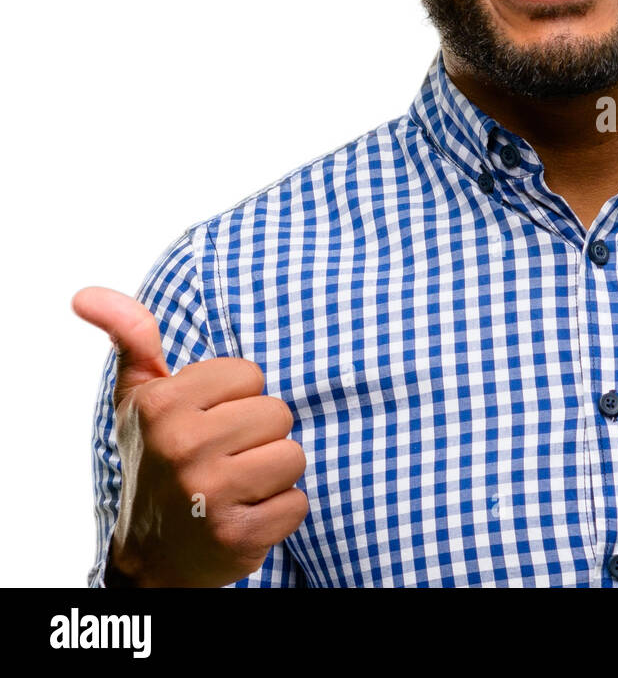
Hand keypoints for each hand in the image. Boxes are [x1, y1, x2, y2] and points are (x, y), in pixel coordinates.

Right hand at [74, 287, 308, 586]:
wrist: (152, 555)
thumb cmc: (157, 460)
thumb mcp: (138, 399)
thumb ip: (131, 340)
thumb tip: (88, 295)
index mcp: (161, 405)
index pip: (251, 375)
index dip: (237, 398)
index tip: (208, 420)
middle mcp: (181, 447)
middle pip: (278, 414)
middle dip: (259, 436)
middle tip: (223, 458)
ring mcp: (208, 494)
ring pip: (293, 456)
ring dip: (273, 474)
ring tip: (236, 486)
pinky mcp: (237, 536)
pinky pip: (298, 503)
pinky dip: (279, 512)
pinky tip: (244, 516)